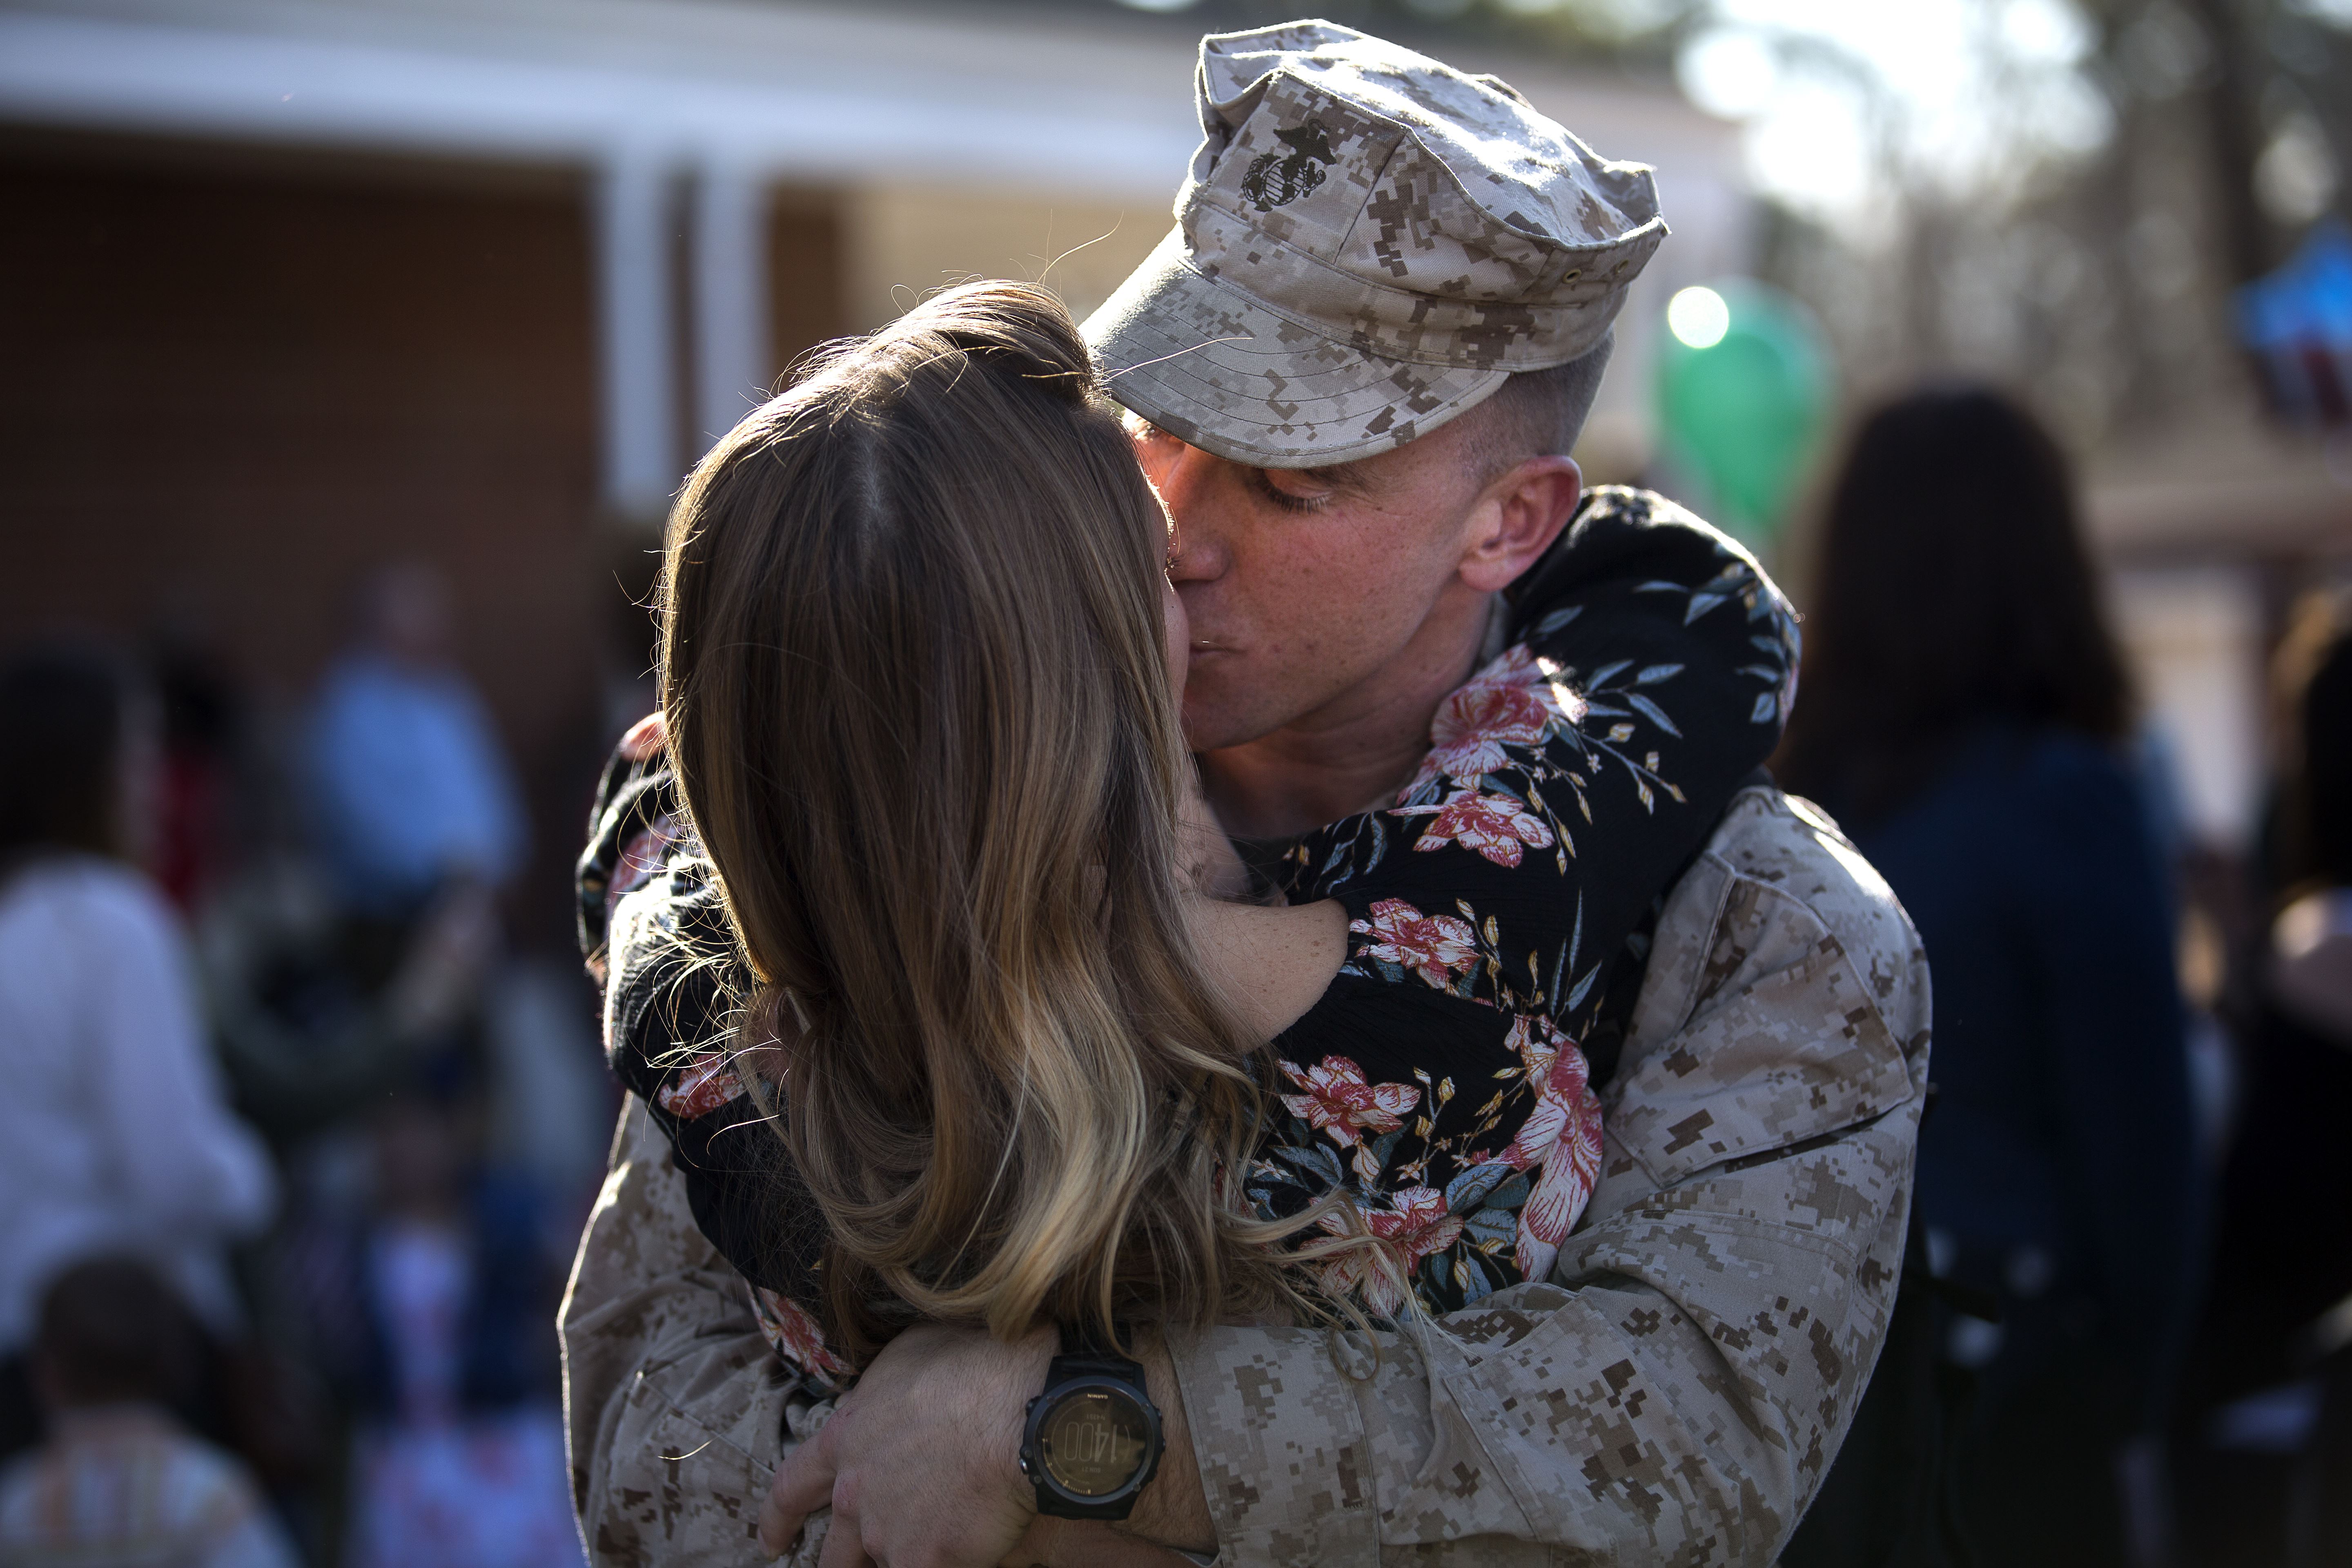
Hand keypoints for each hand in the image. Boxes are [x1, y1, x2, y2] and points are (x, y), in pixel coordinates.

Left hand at [760, 1324, 1216, 1566]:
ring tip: (943, 1530)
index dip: (777, 1518)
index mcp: (846, 1438)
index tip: (770, 1540)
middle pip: (834, 1548)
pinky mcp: (923, 1560)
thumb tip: (882, 1396)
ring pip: (886, 1557)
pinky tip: (965, 1548)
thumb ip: (883, 1390)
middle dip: (843, 1560)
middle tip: (853, 1562)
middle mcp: (854, 1491)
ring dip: (907, 1549)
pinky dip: (942, 1560)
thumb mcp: (912, 1353)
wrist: (1023, 1412)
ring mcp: (885, 1532)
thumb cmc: (977, 1367)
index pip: (791, 1486)